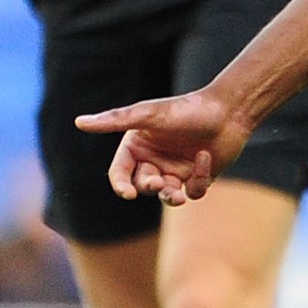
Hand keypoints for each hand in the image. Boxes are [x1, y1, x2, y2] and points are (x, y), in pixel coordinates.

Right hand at [75, 89, 251, 206]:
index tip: (128, 193)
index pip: (119, 173)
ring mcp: (176, 170)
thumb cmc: (186, 110)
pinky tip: (206, 158)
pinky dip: (198, 180)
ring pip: (165, 196)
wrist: (228, 111)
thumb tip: (79, 122)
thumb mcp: (149, 115)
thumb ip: (115, 121)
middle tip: (158, 183)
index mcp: (138, 145)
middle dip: (148, 188)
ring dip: (169, 197)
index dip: (120, 185)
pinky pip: (192, 192)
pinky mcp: (198, 178)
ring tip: (176, 194)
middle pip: (141, 186)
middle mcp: (154, 159)